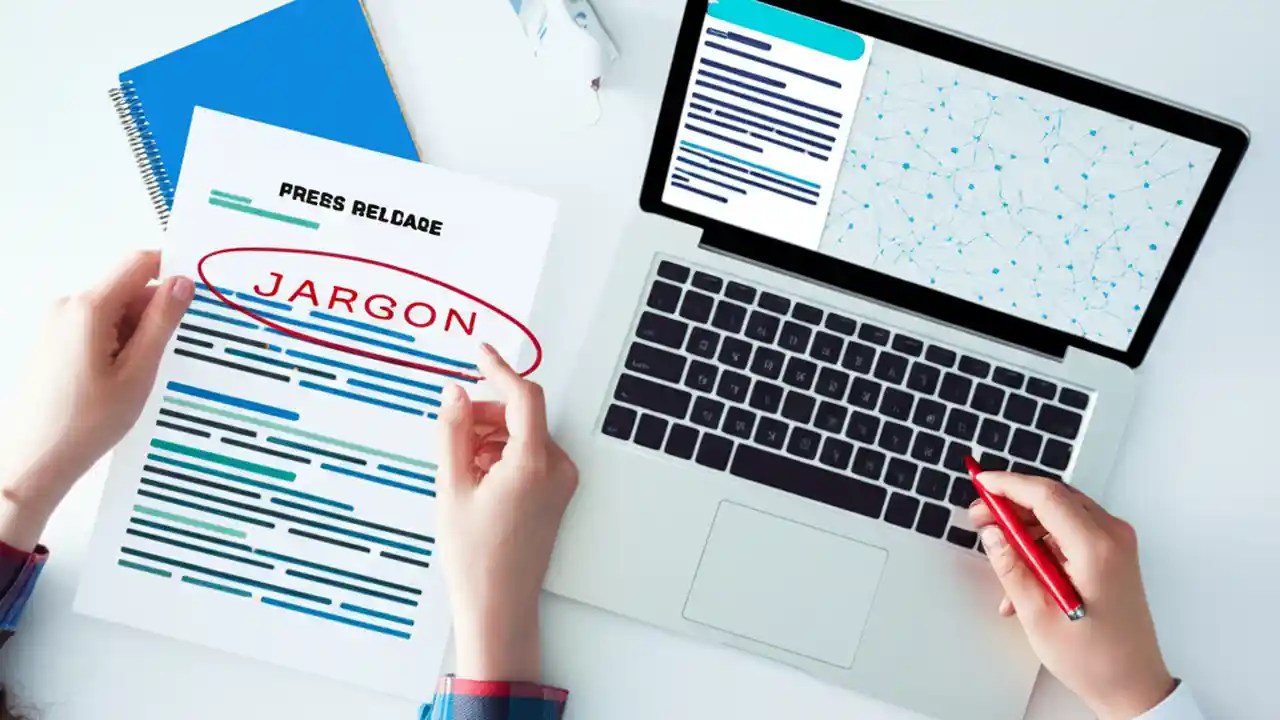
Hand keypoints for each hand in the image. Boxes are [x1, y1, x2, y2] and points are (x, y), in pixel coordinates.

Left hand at [0, 251, 193, 549]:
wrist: (35, 460)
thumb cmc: (82, 424)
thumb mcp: (138, 372)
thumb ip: (162, 322)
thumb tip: (182, 285)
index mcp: (88, 308)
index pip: (138, 263)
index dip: (172, 271)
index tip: (196, 290)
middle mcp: (68, 308)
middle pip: (128, 288)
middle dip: (155, 314)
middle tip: (167, 353)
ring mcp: (59, 324)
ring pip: (115, 311)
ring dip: (137, 334)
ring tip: (138, 376)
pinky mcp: (57, 341)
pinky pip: (98, 327)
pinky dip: (119, 345)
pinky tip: (121, 379)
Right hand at [437, 344, 577, 681]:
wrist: (499, 606)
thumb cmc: (477, 558)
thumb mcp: (452, 487)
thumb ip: (453, 431)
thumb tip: (458, 394)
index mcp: (534, 463)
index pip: (523, 396)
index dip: (498, 368)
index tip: (480, 352)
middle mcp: (556, 468)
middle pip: (523, 415)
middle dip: (487, 416)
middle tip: (455, 437)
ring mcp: (561, 482)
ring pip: (525, 435)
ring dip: (493, 439)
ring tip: (464, 473)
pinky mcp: (557, 493)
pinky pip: (531, 456)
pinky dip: (504, 457)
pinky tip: (480, 482)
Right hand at [969, 472, 1175, 719]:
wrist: (1132, 684)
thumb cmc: (1095, 658)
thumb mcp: (1038, 615)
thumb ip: (1012, 567)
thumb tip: (993, 534)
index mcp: (1096, 549)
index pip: (1046, 496)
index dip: (1008, 485)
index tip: (981, 483)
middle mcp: (1112, 537)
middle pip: (1054, 498)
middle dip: (1013, 502)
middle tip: (980, 516)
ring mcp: (1116, 544)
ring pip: (1060, 513)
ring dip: (1025, 526)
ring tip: (998, 551)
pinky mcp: (1112, 554)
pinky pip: (1070, 532)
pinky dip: (1041, 542)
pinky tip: (1022, 572)